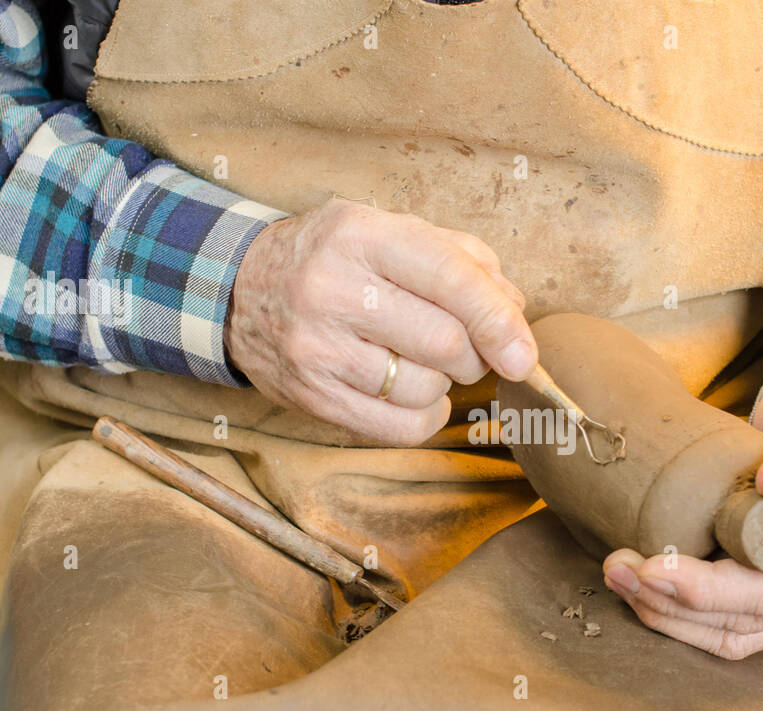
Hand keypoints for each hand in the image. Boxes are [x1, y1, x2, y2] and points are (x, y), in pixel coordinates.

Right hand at [225, 198, 535, 444]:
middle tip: (463, 346)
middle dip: (474, 354)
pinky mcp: (311, 395)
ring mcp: (317, 347)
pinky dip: (424, 415)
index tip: (525, 354)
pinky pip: (399, 427)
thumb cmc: (335, 259)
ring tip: (420, 360)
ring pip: (425, 388)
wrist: (237, 290)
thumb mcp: (389, 231)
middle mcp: (333, 289)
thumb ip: (461, 259)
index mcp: (362, 234)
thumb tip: (514, 311)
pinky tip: (413, 394)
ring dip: (444, 383)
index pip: (452, 280)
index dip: (499, 322)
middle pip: (446, 344)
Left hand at [602, 362, 762, 659]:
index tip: (650, 567)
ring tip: (618, 577)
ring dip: (671, 615)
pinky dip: (685, 616)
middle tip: (615, 569)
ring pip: (737, 635)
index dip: (708, 589)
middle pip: (750, 621)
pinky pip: (735, 630)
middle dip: (674, 603)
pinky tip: (643, 589)